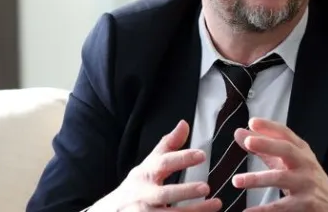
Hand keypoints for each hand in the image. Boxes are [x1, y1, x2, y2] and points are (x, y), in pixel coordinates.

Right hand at [90, 120, 221, 211]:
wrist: (111, 211)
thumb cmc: (136, 186)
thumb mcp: (149, 164)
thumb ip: (168, 146)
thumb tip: (184, 124)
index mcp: (146, 175)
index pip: (163, 163)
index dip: (182, 158)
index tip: (201, 155)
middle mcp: (143, 195)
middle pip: (164, 194)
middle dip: (184, 191)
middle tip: (206, 187)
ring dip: (193, 211)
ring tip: (216, 205)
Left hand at [231, 118, 327, 211]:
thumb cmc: (307, 180)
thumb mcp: (289, 162)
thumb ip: (264, 149)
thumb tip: (239, 133)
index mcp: (301, 151)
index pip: (286, 134)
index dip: (270, 127)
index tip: (252, 122)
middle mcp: (306, 164)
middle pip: (287, 150)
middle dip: (268, 144)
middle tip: (248, 142)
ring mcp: (306, 184)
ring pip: (280, 178)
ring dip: (257, 179)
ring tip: (236, 181)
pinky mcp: (306, 204)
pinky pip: (281, 206)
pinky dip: (263, 210)